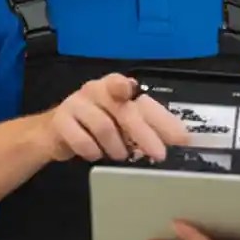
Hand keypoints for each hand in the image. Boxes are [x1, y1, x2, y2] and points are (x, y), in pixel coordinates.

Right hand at [39, 73, 189, 162]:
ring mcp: (76, 103)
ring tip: (120, 155)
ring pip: (104, 127)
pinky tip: (96, 154)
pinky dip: (93, 152)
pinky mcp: (60, 121)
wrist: (57, 131)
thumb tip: (183, 137)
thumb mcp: (126, 120)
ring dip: (117, 147)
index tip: (134, 94)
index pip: (130, 89)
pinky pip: (82, 140)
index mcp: (116, 85)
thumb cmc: (98, 123)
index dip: (132, 91)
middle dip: (145, 135)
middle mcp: (96, 89)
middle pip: (124, 111)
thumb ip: (153, 124)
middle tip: (159, 155)